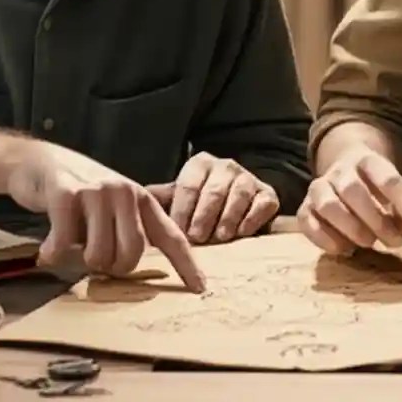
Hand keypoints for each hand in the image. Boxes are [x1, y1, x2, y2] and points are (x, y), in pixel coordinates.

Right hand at [6, 142, 204, 291]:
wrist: (40, 160)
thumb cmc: (80, 191)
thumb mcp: (114, 205)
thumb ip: (129, 229)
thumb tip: (132, 267)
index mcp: (142, 200)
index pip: (171, 236)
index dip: (186, 264)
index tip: (200, 288)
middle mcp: (124, 193)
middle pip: (132, 254)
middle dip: (112, 268)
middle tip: (95, 259)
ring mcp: (96, 192)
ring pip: (99, 254)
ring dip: (80, 260)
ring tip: (70, 245)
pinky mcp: (66, 194)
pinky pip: (65, 244)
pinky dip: (54, 254)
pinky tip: (48, 249)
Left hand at [147, 152, 279, 243]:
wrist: (237, 205)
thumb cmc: (199, 205)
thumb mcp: (178, 199)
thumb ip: (160, 200)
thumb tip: (133, 205)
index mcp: (200, 164)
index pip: (189, 185)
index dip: (183, 210)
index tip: (178, 231)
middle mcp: (225, 166)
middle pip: (214, 190)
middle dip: (204, 215)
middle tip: (197, 237)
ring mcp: (248, 178)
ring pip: (239, 195)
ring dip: (228, 218)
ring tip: (220, 237)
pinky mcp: (268, 194)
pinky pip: (263, 204)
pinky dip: (252, 219)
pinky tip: (242, 233)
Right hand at [297, 145, 401, 255]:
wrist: (348, 172)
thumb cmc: (378, 191)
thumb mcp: (400, 196)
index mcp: (369, 161)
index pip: (387, 178)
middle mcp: (341, 172)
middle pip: (353, 190)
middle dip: (377, 220)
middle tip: (395, 242)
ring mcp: (319, 189)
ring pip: (328, 205)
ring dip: (351, 228)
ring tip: (368, 243)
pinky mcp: (305, 208)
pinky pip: (306, 221)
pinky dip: (325, 239)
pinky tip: (345, 249)